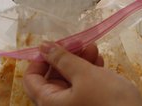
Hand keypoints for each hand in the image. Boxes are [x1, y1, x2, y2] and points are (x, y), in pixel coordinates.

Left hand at [23, 42, 141, 105]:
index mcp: (49, 102)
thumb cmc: (109, 100)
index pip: (31, 78)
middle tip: (80, 42)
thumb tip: (43, 46)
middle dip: (66, 56)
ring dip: (79, 61)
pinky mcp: (89, 105)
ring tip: (93, 48)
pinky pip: (82, 86)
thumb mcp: (85, 75)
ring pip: (69, 79)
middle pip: (52, 77)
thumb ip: (62, 59)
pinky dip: (89, 72)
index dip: (41, 59)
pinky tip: (99, 60)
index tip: (56, 45)